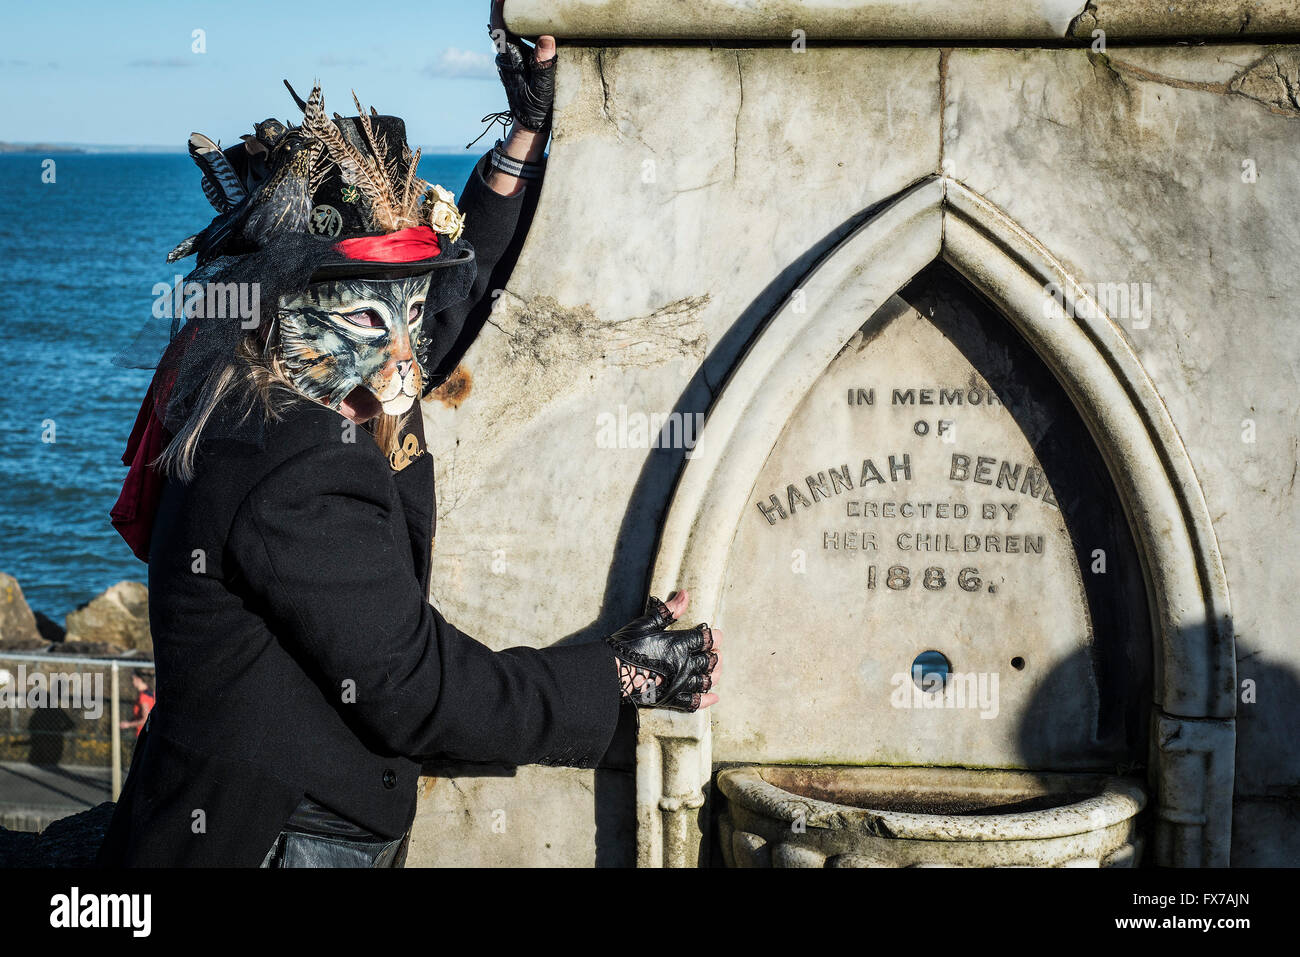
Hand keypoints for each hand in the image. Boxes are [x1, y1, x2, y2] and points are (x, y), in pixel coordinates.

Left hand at [489, 0, 556, 137]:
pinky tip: (529, 16)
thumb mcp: (543, 89)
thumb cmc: (535, 110)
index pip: (500, 25)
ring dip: (512, 12)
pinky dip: (520, 22)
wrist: (529, 125)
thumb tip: (546, 38)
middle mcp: (507, 54)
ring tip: (521, 1)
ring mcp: (512, 57)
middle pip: (501, 22)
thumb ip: (544, 65)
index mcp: (510, 58)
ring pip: (507, 27)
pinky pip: (516, 35)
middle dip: (503, 5)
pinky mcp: (519, 61)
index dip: (500, 7)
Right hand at [609, 590, 721, 712]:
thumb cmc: (626, 646)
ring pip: (705, 680)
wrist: (611, 673)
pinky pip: (693, 702)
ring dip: (714, 675)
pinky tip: (714, 697)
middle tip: (716, 653)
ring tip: (716, 671)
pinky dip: (706, 700)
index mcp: (679, 645)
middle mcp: (683, 665)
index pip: (705, 639)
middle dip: (715, 656)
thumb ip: (668, 611)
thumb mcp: (646, 624)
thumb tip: (685, 594)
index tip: (716, 635)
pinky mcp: (671, 699)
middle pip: (709, 661)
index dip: (714, 637)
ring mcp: (678, 683)